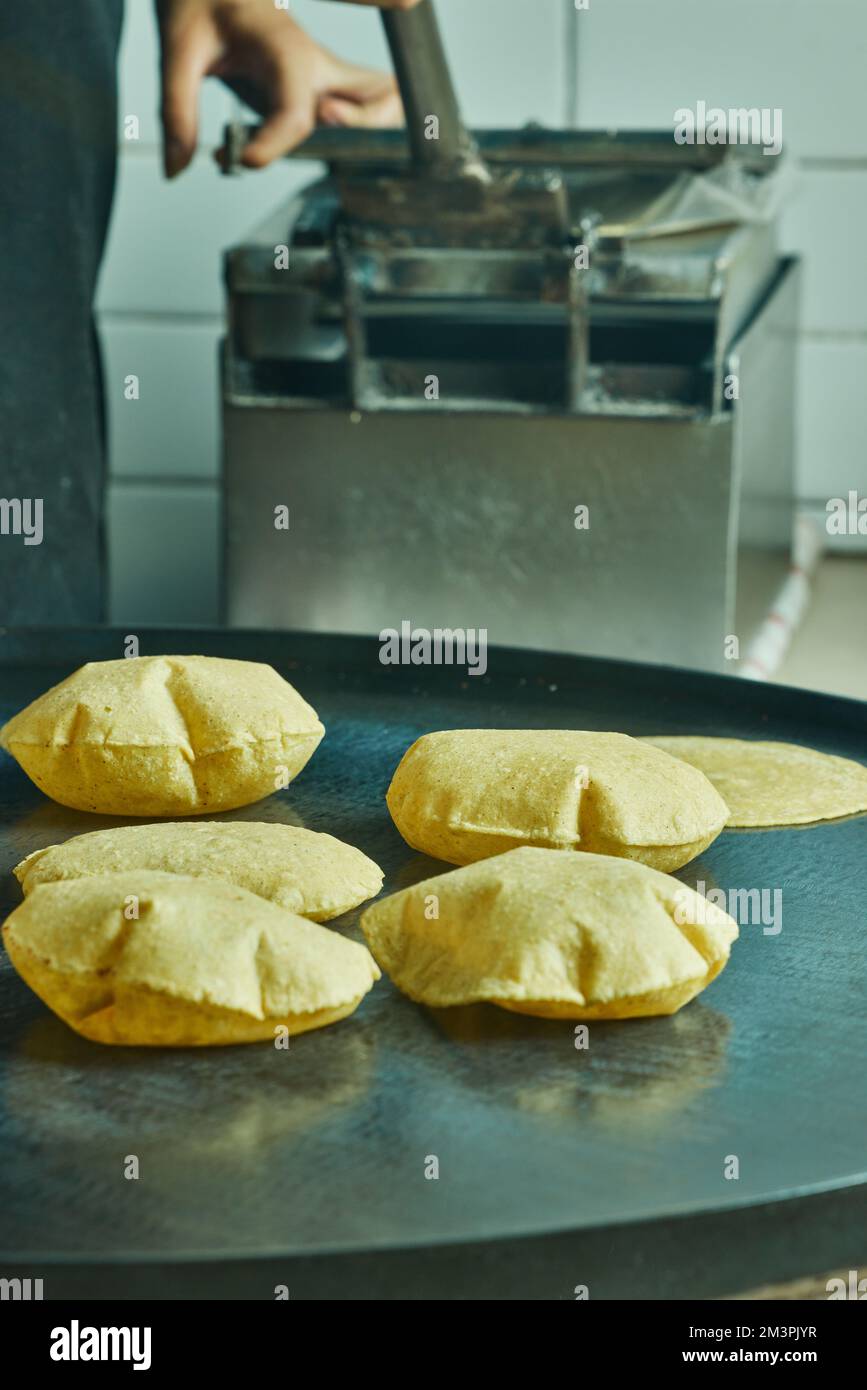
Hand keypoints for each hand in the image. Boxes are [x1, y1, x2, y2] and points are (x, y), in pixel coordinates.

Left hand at [156, 0, 412, 176]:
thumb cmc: (202, 1)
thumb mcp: (177, 52)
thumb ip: (177, 112)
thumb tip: (175, 167)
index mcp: (287, 51)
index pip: (297, 114)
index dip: (272, 145)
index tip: (240, 157)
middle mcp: (317, 64)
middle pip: (380, 102)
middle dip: (362, 131)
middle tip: (316, 134)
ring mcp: (324, 75)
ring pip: (384, 103)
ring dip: (369, 131)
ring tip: (312, 142)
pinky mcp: (321, 85)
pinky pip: (363, 107)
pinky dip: (358, 128)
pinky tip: (295, 141)